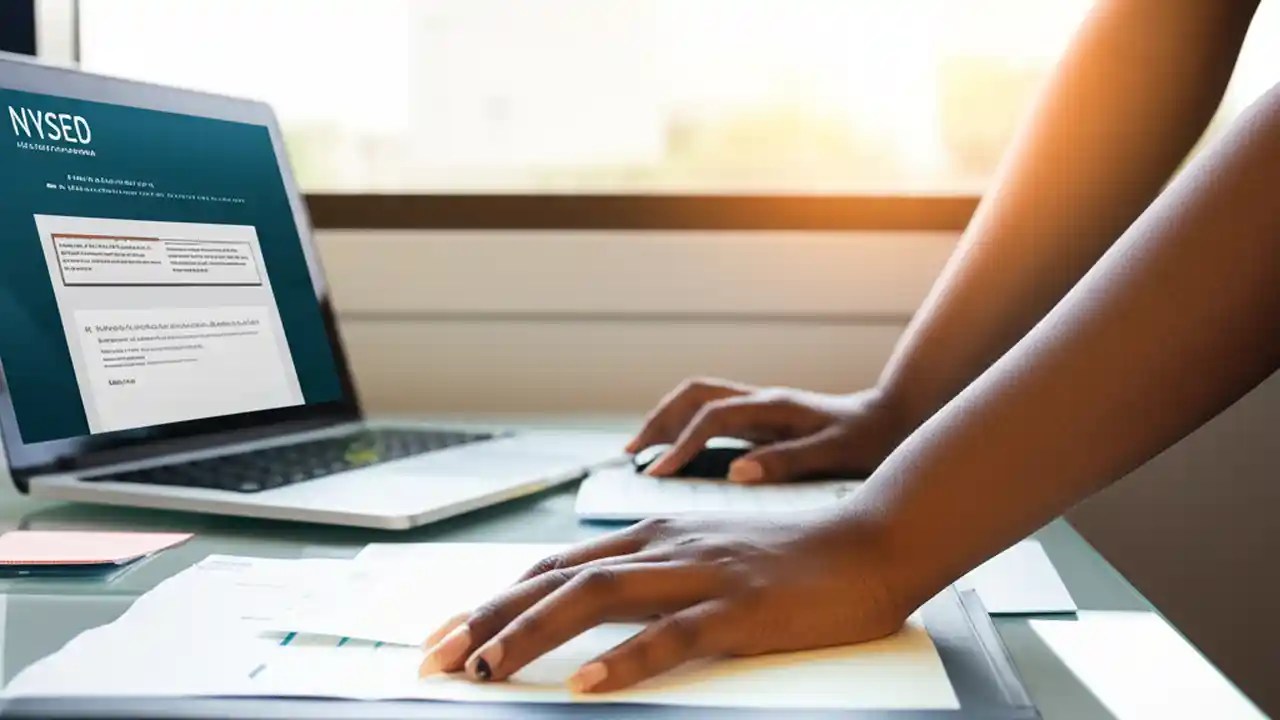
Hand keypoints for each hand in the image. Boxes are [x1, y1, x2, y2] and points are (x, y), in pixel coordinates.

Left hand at [417, 514, 910, 692]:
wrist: (867, 546)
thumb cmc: (786, 560)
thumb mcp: (702, 557)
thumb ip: (648, 573)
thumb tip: (590, 599)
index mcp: (651, 537)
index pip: (553, 566)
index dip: (494, 597)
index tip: (445, 632)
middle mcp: (662, 548)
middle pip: (557, 579)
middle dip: (488, 618)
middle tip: (434, 657)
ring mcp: (699, 575)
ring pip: (597, 598)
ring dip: (533, 634)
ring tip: (486, 669)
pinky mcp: (738, 608)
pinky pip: (672, 635)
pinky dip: (625, 660)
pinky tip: (589, 684)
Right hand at [626, 378, 908, 482]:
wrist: (898, 417)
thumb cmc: (872, 439)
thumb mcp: (837, 455)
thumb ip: (787, 463)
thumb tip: (736, 472)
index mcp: (774, 407)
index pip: (711, 420)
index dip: (681, 446)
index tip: (657, 474)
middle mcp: (761, 401)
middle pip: (692, 396)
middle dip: (657, 422)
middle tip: (630, 457)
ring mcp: (760, 408)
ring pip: (697, 401)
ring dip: (665, 421)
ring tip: (639, 453)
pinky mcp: (762, 420)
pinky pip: (710, 416)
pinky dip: (683, 429)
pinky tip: (676, 454)